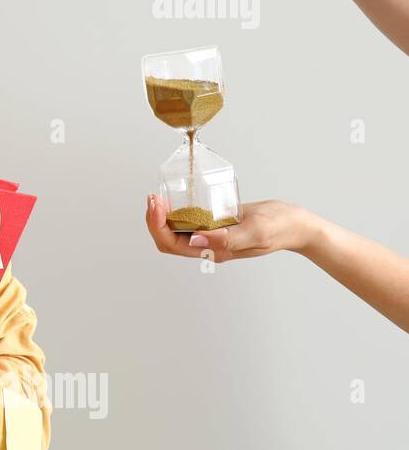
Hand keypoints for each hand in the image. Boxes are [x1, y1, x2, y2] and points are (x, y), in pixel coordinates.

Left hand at [144, 194, 316, 263]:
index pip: (172, 244)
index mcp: (214, 251)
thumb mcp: (255, 231)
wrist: (297, 224)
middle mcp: (208, 246)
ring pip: (176, 230)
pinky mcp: (217, 224)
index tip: (156, 205)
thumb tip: (195, 240)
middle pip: (168, 238)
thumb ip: (226, 238)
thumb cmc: (281, 227)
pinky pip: (190, 221)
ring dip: (162, 215)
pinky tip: (174, 199)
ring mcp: (212, 235)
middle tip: (152, 198)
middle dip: (155, 220)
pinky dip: (177, 211)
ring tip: (157, 197)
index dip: (158, 226)